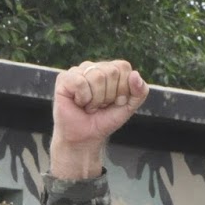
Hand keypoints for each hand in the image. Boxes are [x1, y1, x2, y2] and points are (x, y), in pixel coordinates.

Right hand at [50, 60, 148, 179]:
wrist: (86, 138)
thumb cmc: (104, 120)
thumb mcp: (128, 107)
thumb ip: (140, 92)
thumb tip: (135, 74)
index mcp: (110, 70)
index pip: (123, 67)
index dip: (123, 88)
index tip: (115, 102)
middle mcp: (94, 67)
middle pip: (111, 72)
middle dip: (109, 95)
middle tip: (101, 105)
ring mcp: (78, 71)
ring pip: (97, 77)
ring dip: (96, 99)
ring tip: (90, 106)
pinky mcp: (64, 78)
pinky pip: (80, 82)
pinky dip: (83, 98)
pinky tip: (79, 103)